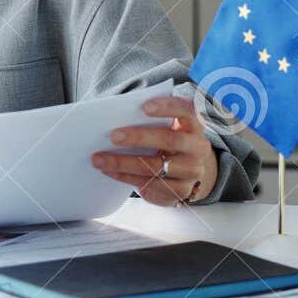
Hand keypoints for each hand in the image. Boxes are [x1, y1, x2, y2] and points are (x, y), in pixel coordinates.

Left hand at [91, 94, 217, 206]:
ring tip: (99, 159)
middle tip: (113, 136)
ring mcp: (192, 171)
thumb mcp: (166, 128)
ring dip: (123, 162)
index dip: (168, 107)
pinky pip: (150, 184)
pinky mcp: (181, 191)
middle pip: (170, 140)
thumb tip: (112, 116)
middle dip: (139, 137)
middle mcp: (198, 147)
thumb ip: (148, 120)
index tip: (144, 107)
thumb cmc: (166, 141)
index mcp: (193, 125)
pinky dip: (125, 176)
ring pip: (156, 166)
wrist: (185, 173)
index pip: (186, 110)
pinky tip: (108, 171)